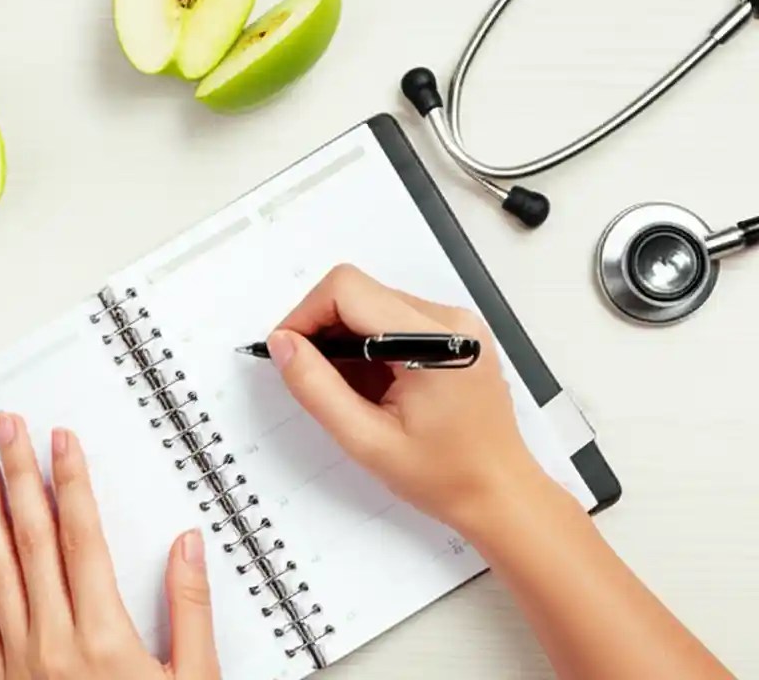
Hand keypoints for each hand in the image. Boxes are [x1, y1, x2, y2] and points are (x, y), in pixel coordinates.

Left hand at [0, 411, 220, 679]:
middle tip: (8, 431)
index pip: (82, 538)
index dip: (71, 482)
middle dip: (21, 475)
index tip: (61, 443)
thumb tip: (188, 547)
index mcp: (104, 639)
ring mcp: (21, 665)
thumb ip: (191, 611)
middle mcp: (54, 646)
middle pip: (33, 541)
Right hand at [266, 265, 557, 536]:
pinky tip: (373, 387)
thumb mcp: (366, 439)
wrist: (500, 493)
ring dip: (346, 340)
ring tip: (349, 391)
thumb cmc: (444, 476)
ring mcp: (457, 324)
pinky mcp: (455, 334)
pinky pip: (394, 320)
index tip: (288, 353)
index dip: (305, 314)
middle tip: (314, 379)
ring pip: (373, 303)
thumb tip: (282, 344)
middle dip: (322, 329)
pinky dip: (369, 346)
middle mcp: (451, 319)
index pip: (348, 289)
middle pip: (359, 291)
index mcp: (435, 340)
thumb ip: (317, 387)